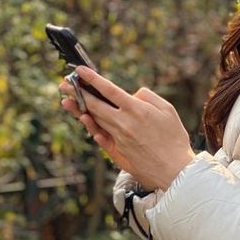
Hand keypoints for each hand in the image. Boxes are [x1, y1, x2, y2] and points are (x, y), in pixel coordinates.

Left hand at [59, 66, 196, 191]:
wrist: (174, 170)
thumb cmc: (174, 138)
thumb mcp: (167, 110)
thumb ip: (148, 97)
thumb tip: (132, 94)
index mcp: (136, 110)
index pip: (109, 90)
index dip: (93, 79)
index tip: (80, 70)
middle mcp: (123, 123)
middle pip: (95, 104)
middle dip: (78, 92)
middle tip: (64, 83)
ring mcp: (118, 138)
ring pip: (95, 120)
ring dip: (79, 109)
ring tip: (66, 100)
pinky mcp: (118, 151)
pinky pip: (100, 137)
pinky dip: (91, 127)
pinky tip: (83, 120)